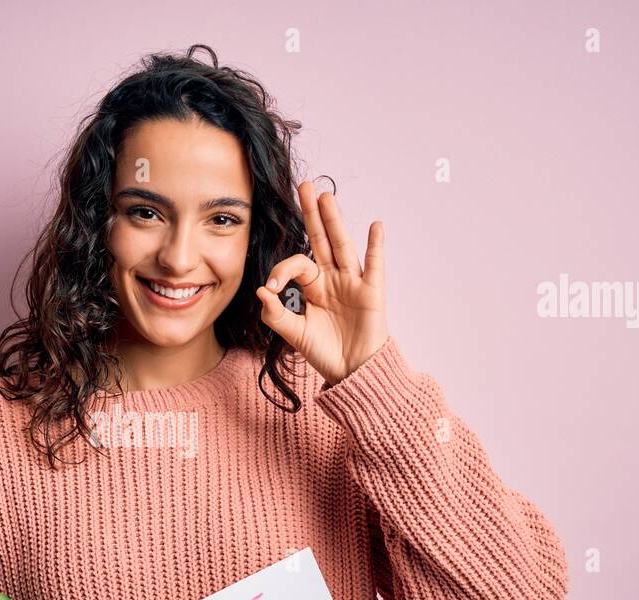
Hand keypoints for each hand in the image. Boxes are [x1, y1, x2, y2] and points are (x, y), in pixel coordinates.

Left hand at [255, 180, 388, 385]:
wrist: (352, 372)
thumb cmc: (325, 354)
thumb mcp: (294, 335)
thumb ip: (276, 315)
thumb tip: (261, 290)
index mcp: (313, 287)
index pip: (298, 264)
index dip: (283, 271)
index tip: (273, 289)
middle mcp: (333, 279)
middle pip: (321, 240)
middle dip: (312, 214)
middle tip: (304, 187)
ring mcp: (353, 283)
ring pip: (342, 246)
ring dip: (335, 221)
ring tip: (326, 197)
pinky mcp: (371, 292)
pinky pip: (375, 265)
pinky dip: (376, 246)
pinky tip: (375, 226)